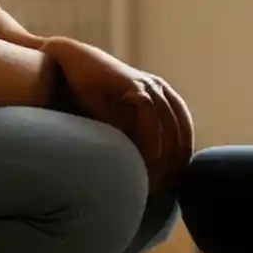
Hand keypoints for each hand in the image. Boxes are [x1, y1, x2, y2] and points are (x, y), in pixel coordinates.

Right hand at [43, 37, 193, 191]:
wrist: (70, 64)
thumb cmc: (89, 94)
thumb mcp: (116, 117)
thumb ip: (130, 134)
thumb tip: (140, 167)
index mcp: (161, 95)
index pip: (182, 129)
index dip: (181, 155)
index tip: (173, 180)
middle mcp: (159, 89)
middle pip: (180, 129)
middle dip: (175, 160)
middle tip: (166, 187)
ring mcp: (149, 84)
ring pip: (168, 124)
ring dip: (164, 155)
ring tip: (155, 179)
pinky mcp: (134, 83)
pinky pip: (148, 113)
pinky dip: (150, 138)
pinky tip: (145, 158)